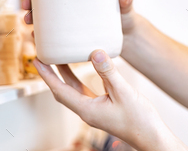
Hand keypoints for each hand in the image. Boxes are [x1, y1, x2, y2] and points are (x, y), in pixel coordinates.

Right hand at [21, 0, 136, 36]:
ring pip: (44, 13)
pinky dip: (40, 32)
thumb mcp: (126, 9)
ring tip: (29, 21)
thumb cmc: (126, 17)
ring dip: (32, 14)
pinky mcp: (69, 33)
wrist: (127, 37)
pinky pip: (50, 31)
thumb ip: (127, 2)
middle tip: (26, 6)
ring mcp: (70, 17)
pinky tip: (33, 36)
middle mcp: (72, 1)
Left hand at [33, 49, 187, 150]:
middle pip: (63, 89)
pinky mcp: (104, 107)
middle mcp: (87, 110)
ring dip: (66, 74)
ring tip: (60, 57)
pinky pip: (87, 90)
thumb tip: (96, 52)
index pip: (60, 90)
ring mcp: (95, 109)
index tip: (37, 60)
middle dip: (52, 72)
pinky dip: (82, 77)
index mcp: (86, 109)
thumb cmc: (138, 119)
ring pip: (75, 89)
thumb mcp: (123, 92)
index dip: (47, 74)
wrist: (150, 135)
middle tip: (44, 54)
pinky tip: (86, 67)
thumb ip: (109, 72)